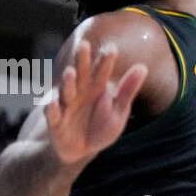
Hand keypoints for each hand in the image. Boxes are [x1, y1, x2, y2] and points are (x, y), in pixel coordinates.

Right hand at [45, 41, 146, 165]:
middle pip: (80, 74)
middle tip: (84, 45)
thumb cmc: (101, 126)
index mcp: (97, 87)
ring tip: (71, 72)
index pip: (102, 71)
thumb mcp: (119, 110)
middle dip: (81, 60)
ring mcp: (66, 106)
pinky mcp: (56, 123)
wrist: (82, 150)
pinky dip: (52, 109)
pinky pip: (53, 115)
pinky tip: (54, 102)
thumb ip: (127, 90)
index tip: (112, 48)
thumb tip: (143, 66)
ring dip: (67, 82)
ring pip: (65, 91)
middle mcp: (80, 93)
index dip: (106, 61)